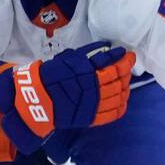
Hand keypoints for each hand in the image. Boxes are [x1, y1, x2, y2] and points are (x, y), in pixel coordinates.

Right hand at [0, 40, 135, 152]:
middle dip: (126, 70)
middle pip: (117, 79)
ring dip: (125, 86)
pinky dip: (121, 106)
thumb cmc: (50, 75)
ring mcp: (93, 104)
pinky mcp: (91, 117)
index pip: (110, 64)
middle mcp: (92, 87)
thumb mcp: (66, 59)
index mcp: (85, 71)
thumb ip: (86, 54)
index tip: (127, 54)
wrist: (35, 99)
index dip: (122, 59)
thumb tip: (106, 47)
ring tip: (126, 80)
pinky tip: (123, 99)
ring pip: (118, 95)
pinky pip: (112, 113)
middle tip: (129, 64)